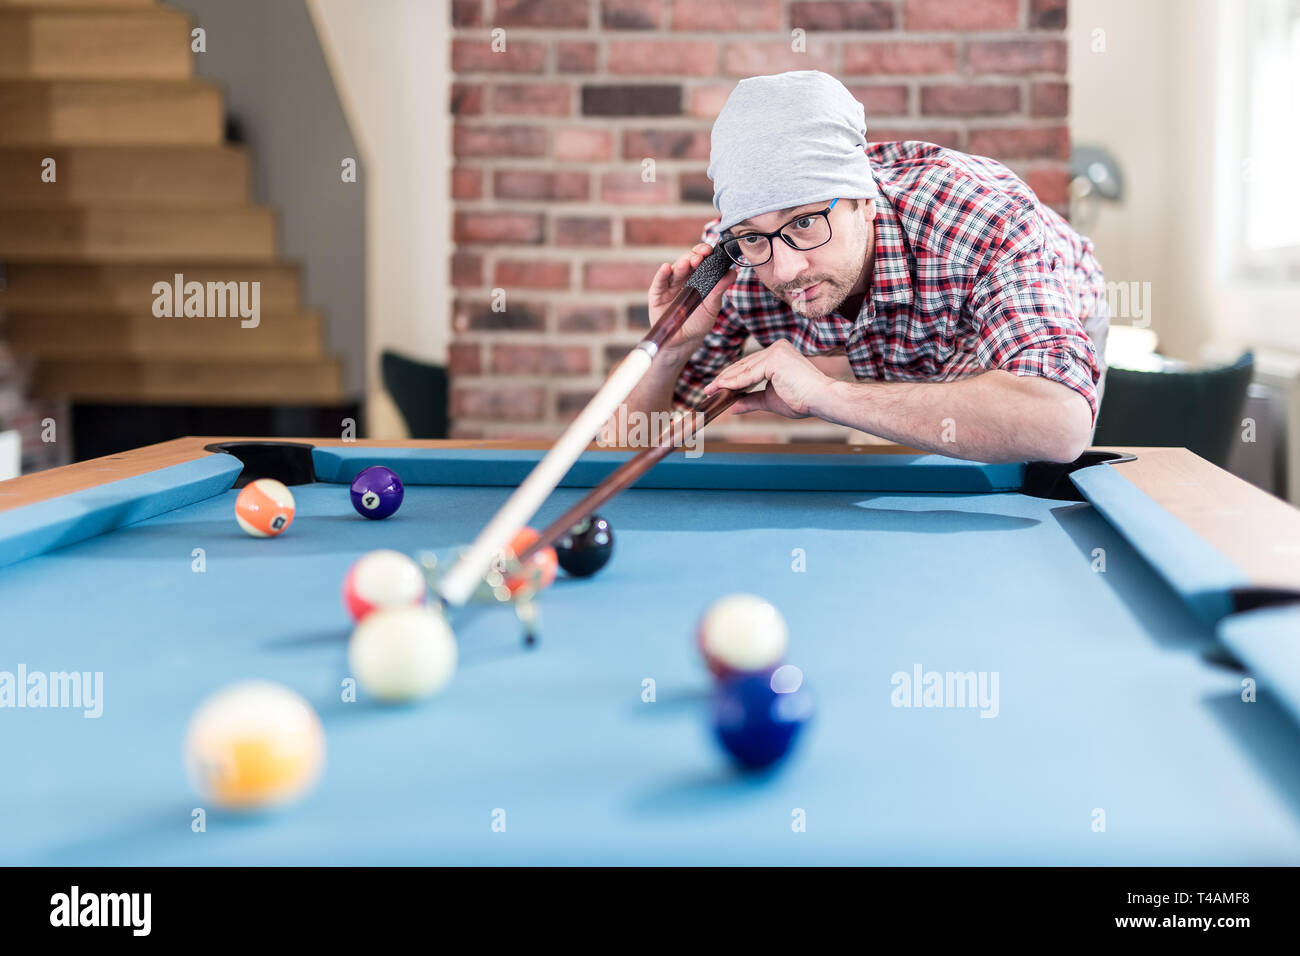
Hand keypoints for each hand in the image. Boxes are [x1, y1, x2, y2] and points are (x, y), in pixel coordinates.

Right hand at [648, 242, 737, 356]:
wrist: (683, 342)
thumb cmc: (698, 323)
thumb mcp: (712, 306)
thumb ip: (719, 289)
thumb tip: (733, 272)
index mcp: (698, 277)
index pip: (701, 259)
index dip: (704, 252)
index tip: (710, 250)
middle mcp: (683, 278)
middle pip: (687, 260)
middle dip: (693, 256)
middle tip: (700, 257)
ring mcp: (669, 284)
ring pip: (675, 269)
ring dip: (681, 264)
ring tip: (687, 263)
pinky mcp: (657, 293)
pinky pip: (659, 281)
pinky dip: (662, 274)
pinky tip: (666, 268)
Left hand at [704, 339, 832, 418]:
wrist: (821, 400)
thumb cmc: (802, 400)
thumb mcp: (770, 400)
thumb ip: (751, 400)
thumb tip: (732, 407)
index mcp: (777, 354)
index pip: (748, 366)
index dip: (730, 378)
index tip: (716, 388)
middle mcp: (776, 348)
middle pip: (743, 366)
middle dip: (724, 379)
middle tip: (708, 390)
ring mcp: (776, 351)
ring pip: (744, 369)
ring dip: (726, 381)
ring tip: (711, 390)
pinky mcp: (775, 358)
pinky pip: (750, 373)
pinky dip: (735, 382)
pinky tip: (722, 388)